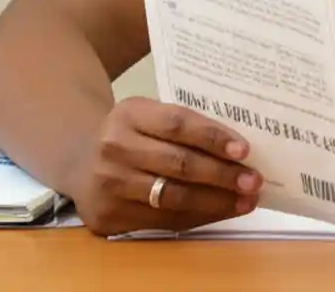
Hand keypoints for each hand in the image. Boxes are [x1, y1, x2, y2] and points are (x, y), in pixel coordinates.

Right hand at [67, 97, 262, 235]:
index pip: (177, 123)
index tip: (244, 150)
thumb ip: (188, 126)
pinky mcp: (109, 215)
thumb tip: (241, 150)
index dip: (212, 137)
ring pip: (172, 197)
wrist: (81, 161)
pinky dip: (198, 217)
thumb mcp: (151, 116)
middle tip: (253, 181)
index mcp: (130, 113)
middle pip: (178, 164)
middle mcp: (115, 147)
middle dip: (222, 175)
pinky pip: (163, 220)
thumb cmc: (134, 135)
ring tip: (245, 201)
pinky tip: (220, 211)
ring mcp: (109, 184)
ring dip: (216, 201)